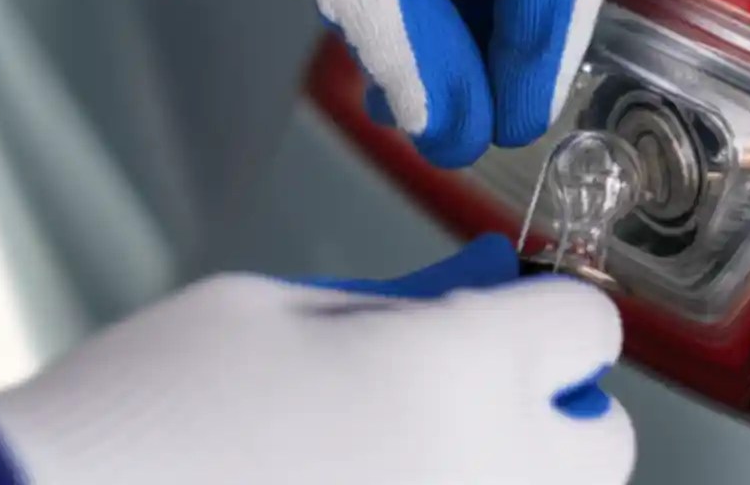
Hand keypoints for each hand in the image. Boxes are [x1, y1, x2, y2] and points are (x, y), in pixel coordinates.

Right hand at [0, 236, 634, 484]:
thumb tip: (474, 285)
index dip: (548, 305)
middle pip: (603, 436)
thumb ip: (396, 300)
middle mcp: (492, 476)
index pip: (585, 325)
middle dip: (552, 403)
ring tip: (412, 447)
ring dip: (515, 466)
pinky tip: (375, 484)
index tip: (515, 305)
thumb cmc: (146, 418)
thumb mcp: (274, 309)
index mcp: (460, 374)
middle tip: (472, 385)